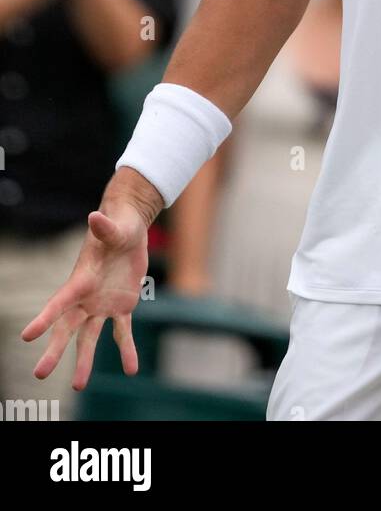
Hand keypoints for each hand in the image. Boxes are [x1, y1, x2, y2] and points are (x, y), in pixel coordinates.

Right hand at [21, 200, 149, 388]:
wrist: (128, 230)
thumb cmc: (118, 226)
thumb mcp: (115, 227)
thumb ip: (104, 228)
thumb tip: (94, 216)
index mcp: (81, 280)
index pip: (59, 302)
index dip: (44, 318)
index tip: (27, 336)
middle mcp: (86, 297)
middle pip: (67, 328)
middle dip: (55, 350)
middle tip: (40, 373)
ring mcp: (102, 305)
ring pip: (89, 337)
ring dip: (84, 361)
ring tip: (79, 386)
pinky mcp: (122, 307)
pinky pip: (122, 333)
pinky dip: (126, 350)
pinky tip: (131, 369)